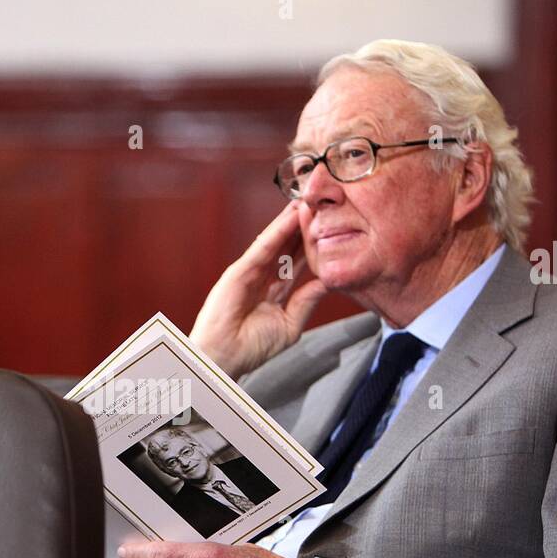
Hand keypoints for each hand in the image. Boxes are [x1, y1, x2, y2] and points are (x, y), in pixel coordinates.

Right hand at [189, 201, 327, 379]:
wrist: (225, 359)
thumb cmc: (251, 348)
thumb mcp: (290, 325)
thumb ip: (306, 302)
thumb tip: (327, 281)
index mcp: (275, 290)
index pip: (297, 260)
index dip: (312, 243)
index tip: (331, 225)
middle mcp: (263, 277)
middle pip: (288, 245)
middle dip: (304, 225)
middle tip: (323, 201)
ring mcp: (250, 272)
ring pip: (276, 240)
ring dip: (293, 220)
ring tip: (310, 198)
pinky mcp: (239, 271)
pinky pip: (262, 248)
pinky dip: (277, 231)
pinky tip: (292, 216)